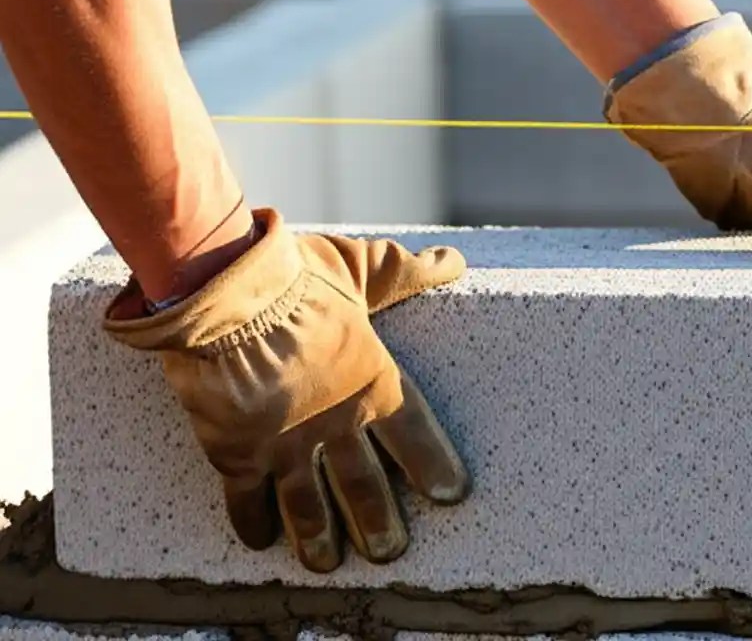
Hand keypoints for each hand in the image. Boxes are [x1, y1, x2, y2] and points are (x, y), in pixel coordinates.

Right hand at [102, 207, 468, 572]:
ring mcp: (286, 445)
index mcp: (372, 384)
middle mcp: (335, 425)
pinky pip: (246, 499)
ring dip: (319, 537)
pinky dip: (253, 521)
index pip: (416, 437)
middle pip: (364, 488)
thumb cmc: (298, 278)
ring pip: (308, 506)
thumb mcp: (363, 268)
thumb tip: (454, 262)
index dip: (434, 467)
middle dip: (378, 523)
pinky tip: (259, 540)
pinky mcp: (237, 453)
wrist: (224, 296)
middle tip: (389, 553)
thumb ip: (408, 273)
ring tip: (327, 563)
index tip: (450, 495)